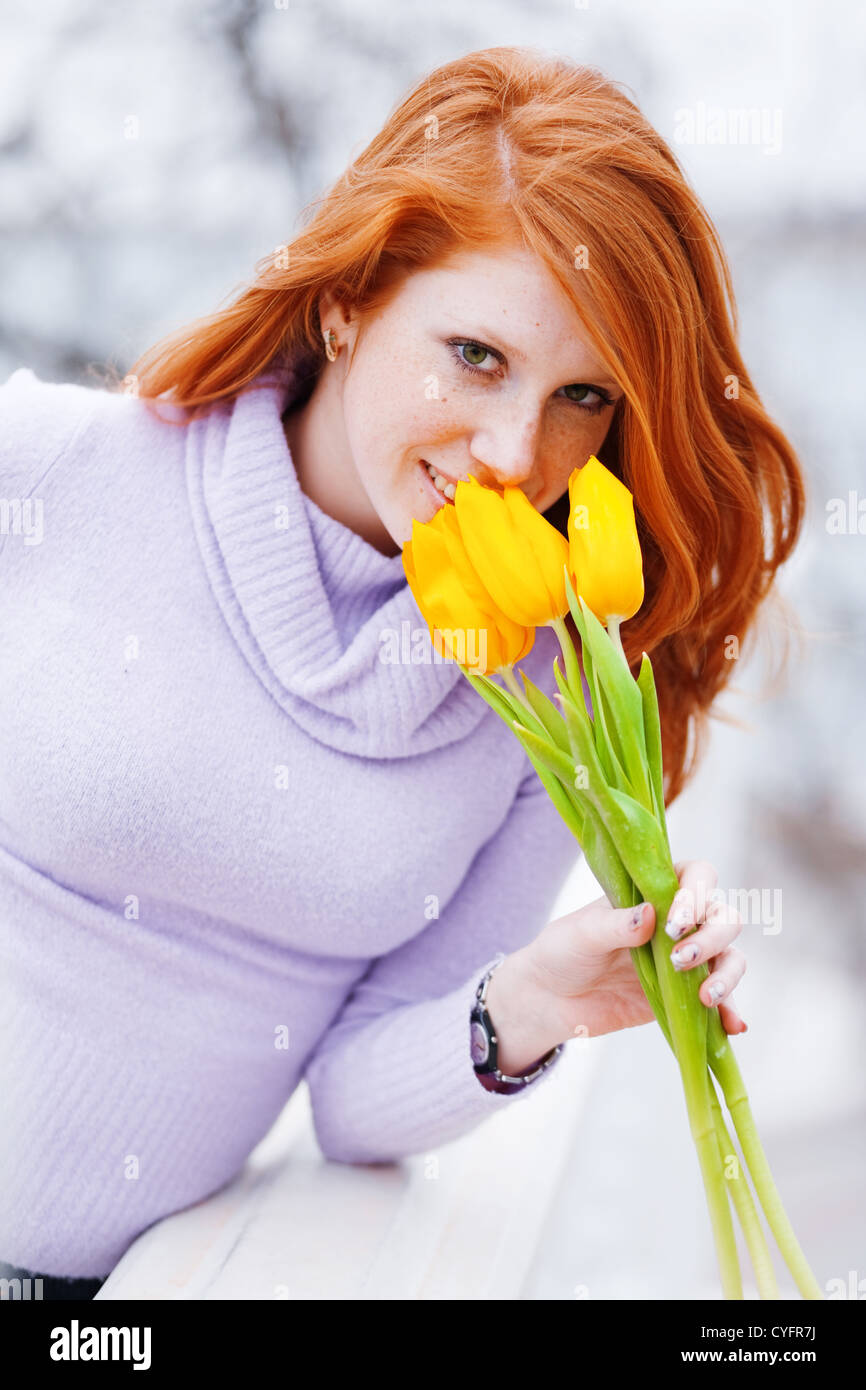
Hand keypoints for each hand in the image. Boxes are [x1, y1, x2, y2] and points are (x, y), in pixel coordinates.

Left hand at [525, 858, 747, 1041]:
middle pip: (723, 916)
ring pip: (730, 956)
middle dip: (712, 937)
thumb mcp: (582, 933)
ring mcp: (686, 959)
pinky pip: (721, 1000)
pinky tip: (733, 1026)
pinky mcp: (686, 996)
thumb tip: (650, 915)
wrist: (552, 999)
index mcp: (654, 892)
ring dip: (727, 975)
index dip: (696, 894)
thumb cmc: (564, 951)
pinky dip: (731, 1011)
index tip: (674, 922)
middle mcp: (678, 921)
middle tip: (679, 960)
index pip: (696, 876)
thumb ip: (615, 925)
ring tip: (706, 997)